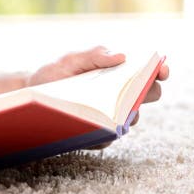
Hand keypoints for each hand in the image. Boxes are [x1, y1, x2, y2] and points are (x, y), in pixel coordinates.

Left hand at [26, 45, 169, 149]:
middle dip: (148, 92)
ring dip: (127, 115)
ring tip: (113, 111)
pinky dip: (104, 135)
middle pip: (148, 95)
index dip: (159, 70)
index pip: (148, 73)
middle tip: (138, 90)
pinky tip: (94, 129)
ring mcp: (112, 115)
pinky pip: (108, 139)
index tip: (161, 70)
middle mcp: (121, 95)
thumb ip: (95, 54)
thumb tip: (122, 56)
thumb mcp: (72, 59)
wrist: (32, 90)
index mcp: (118, 73)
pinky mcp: (98, 133)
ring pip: (132, 119)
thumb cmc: (56, 71)